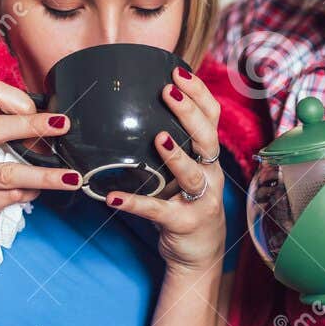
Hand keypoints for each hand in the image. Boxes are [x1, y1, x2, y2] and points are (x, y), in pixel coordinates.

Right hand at [0, 80, 82, 249]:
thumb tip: (44, 123)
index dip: (18, 101)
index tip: (38, 111)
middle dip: (33, 126)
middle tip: (63, 126)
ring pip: (9, 172)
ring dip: (45, 175)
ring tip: (72, 177)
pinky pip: (8, 197)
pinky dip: (28, 194)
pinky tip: (38, 192)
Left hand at [106, 65, 226, 275]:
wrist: (199, 253)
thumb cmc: (183, 203)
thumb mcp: (180, 172)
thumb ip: (168, 145)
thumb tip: (129, 109)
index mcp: (208, 157)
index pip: (211, 118)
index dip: (199, 94)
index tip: (178, 72)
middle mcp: (210, 175)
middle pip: (207, 140)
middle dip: (190, 114)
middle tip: (168, 92)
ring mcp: (201, 201)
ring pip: (193, 175)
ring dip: (176, 156)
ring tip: (158, 139)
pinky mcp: (184, 224)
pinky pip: (158, 212)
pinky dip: (135, 203)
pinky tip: (112, 198)